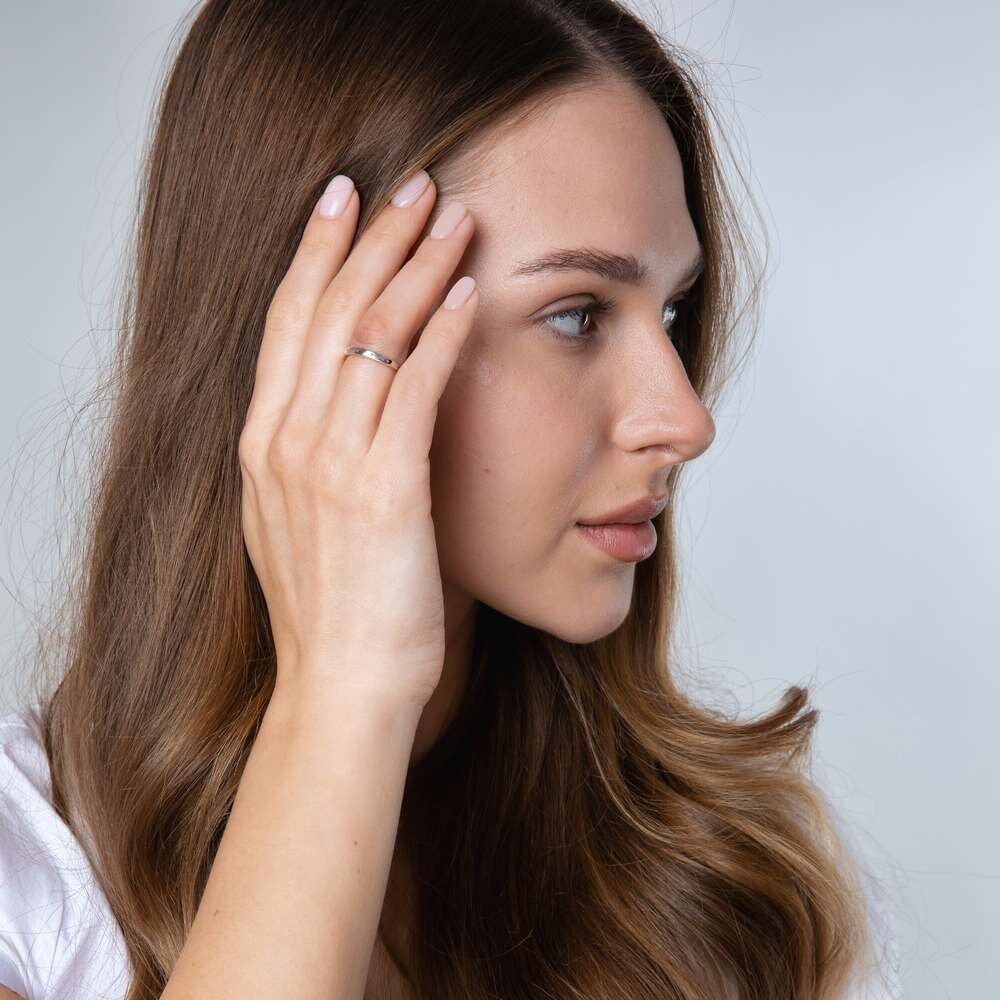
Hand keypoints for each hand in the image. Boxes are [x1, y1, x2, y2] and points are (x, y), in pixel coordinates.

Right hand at [237, 170, 477, 708]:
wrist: (344, 687)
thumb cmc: (337, 612)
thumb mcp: (303, 523)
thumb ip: (315, 458)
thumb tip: (350, 409)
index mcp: (263, 446)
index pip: (286, 323)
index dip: (314, 254)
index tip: (341, 200)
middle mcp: (287, 443)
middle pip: (327, 311)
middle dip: (370, 238)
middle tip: (410, 182)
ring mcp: (330, 465)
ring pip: (372, 335)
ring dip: (416, 267)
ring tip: (452, 216)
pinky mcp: (384, 491)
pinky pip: (416, 389)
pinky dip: (443, 333)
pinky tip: (470, 291)